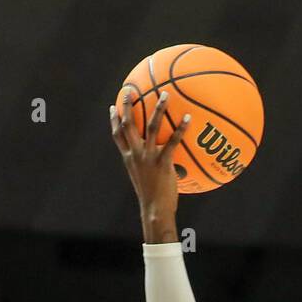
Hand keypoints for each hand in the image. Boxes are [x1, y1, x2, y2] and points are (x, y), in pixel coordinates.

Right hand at [110, 90, 189, 235]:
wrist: (155, 210)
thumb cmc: (153, 198)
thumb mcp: (145, 180)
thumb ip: (147, 167)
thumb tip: (160, 160)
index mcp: (129, 159)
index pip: (117, 136)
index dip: (114, 120)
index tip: (113, 107)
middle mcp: (136, 155)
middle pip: (128, 125)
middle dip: (127, 106)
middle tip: (129, 90)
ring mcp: (148, 157)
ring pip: (152, 127)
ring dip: (158, 108)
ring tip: (165, 94)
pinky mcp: (162, 162)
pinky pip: (173, 142)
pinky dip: (181, 129)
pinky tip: (188, 117)